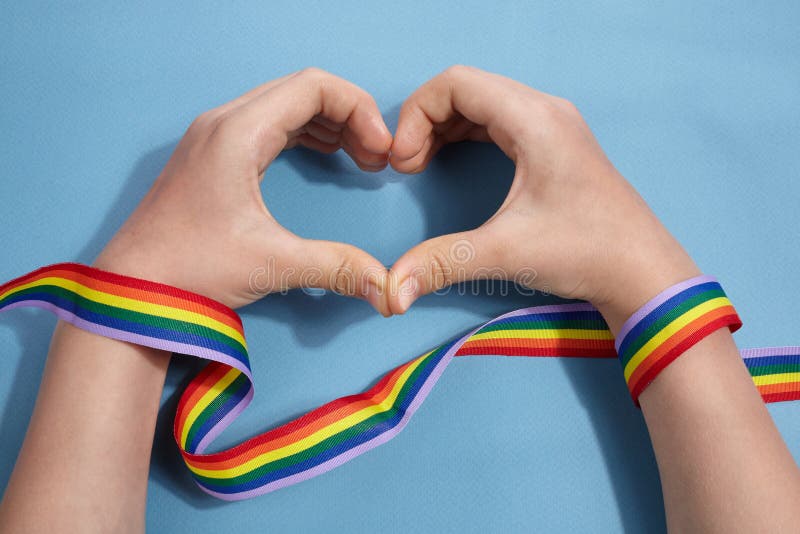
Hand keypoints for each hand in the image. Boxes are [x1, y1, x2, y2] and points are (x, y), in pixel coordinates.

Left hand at [94, 68, 392, 313]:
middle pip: (302, 89)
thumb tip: (389, 290)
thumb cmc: (190, 268)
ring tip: (361, 157)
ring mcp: (216, 134)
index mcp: (238, 132)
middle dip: (349, 116)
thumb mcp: (271, 264)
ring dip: (329, 123)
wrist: (133, 285)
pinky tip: (327, 154)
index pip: (314, 87)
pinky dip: (306, 132)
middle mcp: (225, 121)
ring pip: (286, 104)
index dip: (359, 109)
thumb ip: (336, 267)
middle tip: (376, 157)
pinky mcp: (214, 153)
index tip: (382, 151)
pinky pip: (270, 123)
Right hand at [388, 66, 699, 330]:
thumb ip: (443, 262)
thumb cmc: (586, 251)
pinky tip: (450, 160)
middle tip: (407, 166)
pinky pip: (497, 121)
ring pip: (481, 103)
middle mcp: (544, 111)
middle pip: (466, 88)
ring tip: (420, 164)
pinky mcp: (554, 144)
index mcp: (534, 119)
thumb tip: (393, 288)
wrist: (641, 271)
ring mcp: (552, 125)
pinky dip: (465, 134)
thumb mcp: (506, 252)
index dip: (416, 114)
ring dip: (443, 127)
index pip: (456, 83)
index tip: (402, 160)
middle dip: (425, 121)